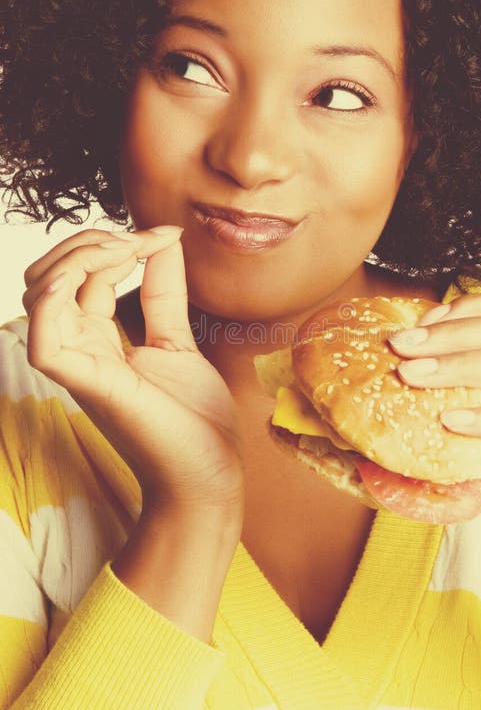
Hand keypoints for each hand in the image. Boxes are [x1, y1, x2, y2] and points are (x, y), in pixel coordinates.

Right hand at [23, 227, 243, 525]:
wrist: (211, 474)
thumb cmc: (194, 418)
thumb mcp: (178, 339)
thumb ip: (164, 291)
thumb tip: (166, 238)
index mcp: (99, 340)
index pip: (80, 276)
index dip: (113, 243)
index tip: (164, 235)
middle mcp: (83, 350)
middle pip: (48, 279)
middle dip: (84, 244)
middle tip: (135, 242)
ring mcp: (84, 369)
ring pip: (40, 300)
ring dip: (75, 260)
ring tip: (122, 251)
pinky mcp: (94, 388)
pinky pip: (46, 345)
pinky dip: (50, 306)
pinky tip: (75, 281)